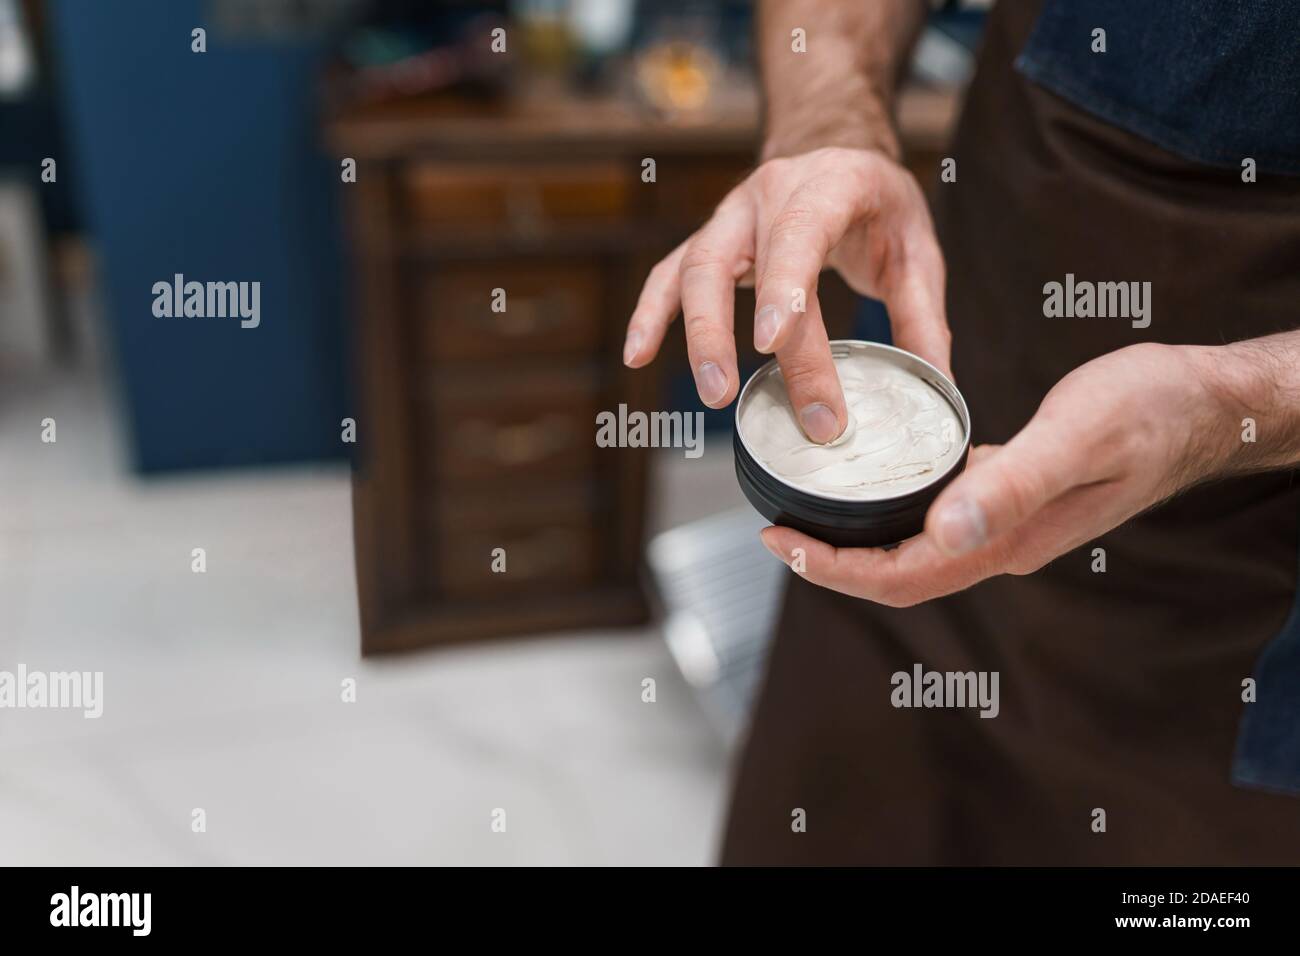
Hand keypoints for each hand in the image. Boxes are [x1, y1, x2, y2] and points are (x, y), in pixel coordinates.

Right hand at [623, 147, 948, 443]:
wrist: (839, 150)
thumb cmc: (878, 205)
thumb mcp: (917, 250)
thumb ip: (922, 317)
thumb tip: (935, 389)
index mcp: (829, 185)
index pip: (799, 233)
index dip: (781, 288)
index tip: (772, 345)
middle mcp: (769, 194)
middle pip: (732, 263)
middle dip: (727, 334)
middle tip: (735, 397)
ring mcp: (731, 216)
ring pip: (693, 269)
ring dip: (694, 334)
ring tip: (711, 394)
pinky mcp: (710, 240)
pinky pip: (669, 274)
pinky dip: (651, 314)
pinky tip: (638, 354)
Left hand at [759, 343, 1230, 604]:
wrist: (1203, 405)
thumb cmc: (1149, 411)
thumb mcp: (1077, 436)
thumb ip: (1012, 484)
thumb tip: (941, 530)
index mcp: (1008, 539)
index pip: (901, 577)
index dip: (834, 569)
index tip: (780, 542)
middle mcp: (1002, 541)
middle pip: (898, 576)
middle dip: (831, 563)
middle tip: (774, 532)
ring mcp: (1008, 522)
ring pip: (915, 550)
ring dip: (856, 541)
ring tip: (802, 513)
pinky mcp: (1013, 494)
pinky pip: (938, 517)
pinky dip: (893, 509)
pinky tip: (872, 480)